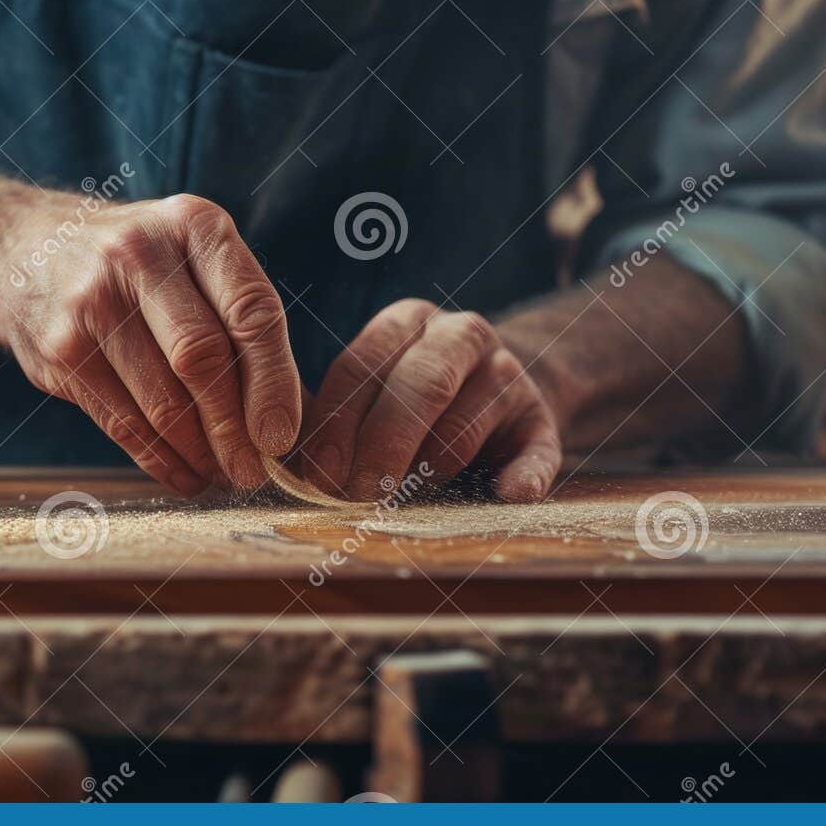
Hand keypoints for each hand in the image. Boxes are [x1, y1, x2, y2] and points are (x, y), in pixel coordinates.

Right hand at [0, 193, 299, 494]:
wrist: (27, 248)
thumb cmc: (139, 264)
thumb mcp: (191, 254)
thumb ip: (239, 314)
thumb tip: (284, 416)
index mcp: (193, 225)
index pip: (250, 311)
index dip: (274, 382)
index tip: (282, 436)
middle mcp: (140, 255)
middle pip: (203, 359)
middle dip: (234, 429)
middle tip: (254, 471)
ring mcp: (92, 302)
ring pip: (162, 401)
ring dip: (200, 452)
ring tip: (223, 473)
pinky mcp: (60, 350)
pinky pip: (122, 422)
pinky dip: (160, 460)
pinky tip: (184, 475)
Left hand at [298, 299, 561, 501]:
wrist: (496, 399)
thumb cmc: (407, 401)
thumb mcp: (370, 392)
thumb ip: (329, 419)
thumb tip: (285, 462)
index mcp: (406, 322)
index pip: (364, 365)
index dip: (338, 423)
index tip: (320, 473)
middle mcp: (460, 335)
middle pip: (422, 384)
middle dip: (383, 443)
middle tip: (356, 494)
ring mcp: (508, 374)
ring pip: (467, 421)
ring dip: (430, 467)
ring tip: (399, 503)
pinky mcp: (540, 420)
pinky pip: (536, 449)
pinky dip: (525, 473)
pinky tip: (508, 494)